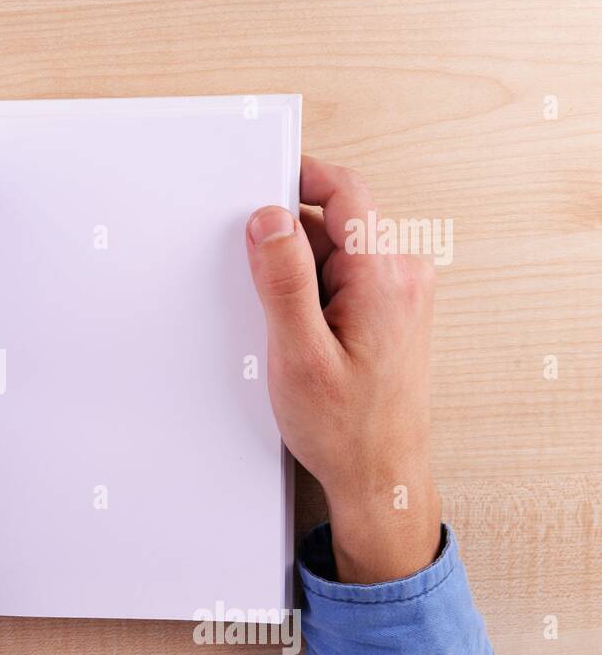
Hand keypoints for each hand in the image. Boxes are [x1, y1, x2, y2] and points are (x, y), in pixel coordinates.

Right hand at [245, 156, 441, 583]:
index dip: (299, 177)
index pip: (345, 192)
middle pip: (336, 220)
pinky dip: (313, 289)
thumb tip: (269, 219)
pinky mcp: (391, 312)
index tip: (259, 179)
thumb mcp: (298, 355)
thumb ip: (284, 281)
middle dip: (288, 237)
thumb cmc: (346, 429)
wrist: (381, 478)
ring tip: (278, 319)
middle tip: (253, 275)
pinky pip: (345, 276)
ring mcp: (400, 293)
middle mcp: (401, 276)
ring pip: (337, 250)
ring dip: (299, 268)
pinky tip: (296, 330)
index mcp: (384, 277)